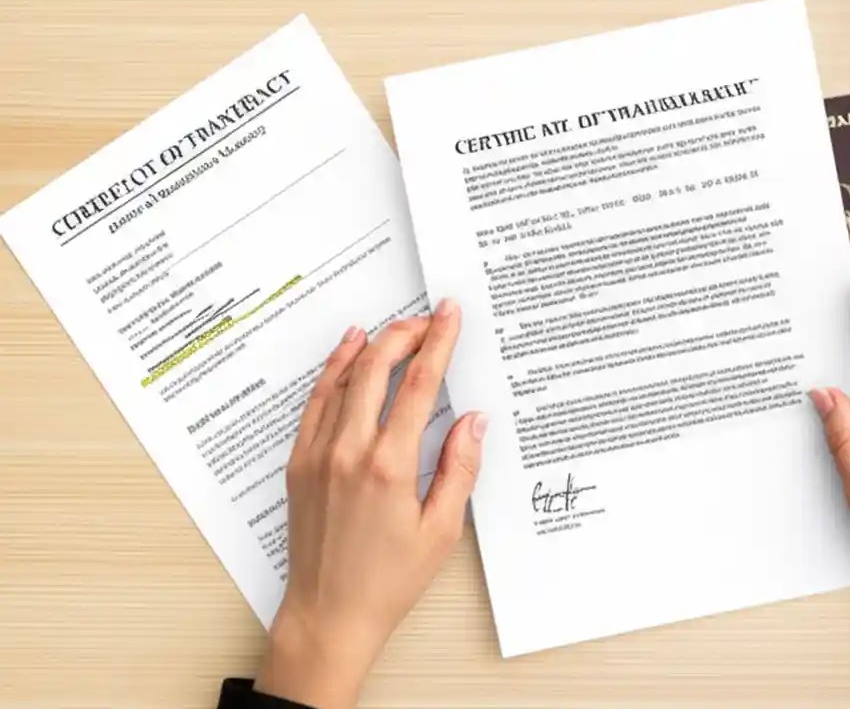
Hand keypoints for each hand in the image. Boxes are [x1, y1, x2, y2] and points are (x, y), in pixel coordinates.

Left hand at [254, 299, 485, 708]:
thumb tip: (473, 420)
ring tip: (395, 326)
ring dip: (371, 346)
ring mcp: (318, 454)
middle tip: (428, 318)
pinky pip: (316, 402)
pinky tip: (349, 353)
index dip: (438, 342)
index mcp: (390, 466)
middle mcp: (350, 451)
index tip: (449, 315)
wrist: (329, 613)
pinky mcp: (299, 463)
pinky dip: (333, 371)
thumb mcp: (441, 530)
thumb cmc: (388, 580)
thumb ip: (460, 468)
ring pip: (344, 378)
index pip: (419, 385)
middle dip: (405, 334)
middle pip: (378, 368)